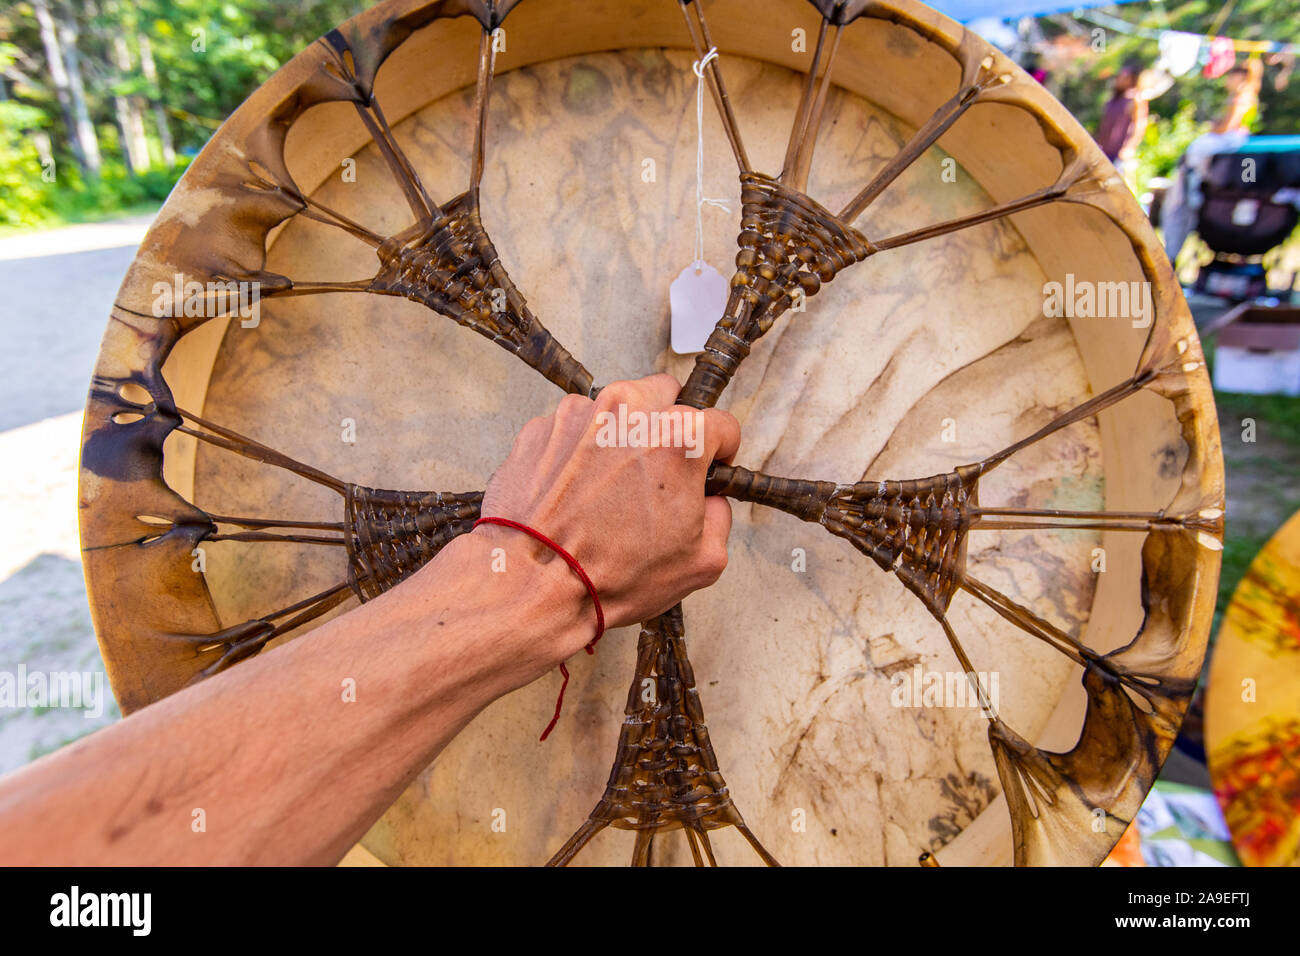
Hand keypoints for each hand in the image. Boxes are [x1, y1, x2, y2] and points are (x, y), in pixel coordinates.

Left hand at [477, 373, 739, 651]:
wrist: (531, 585)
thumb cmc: (611, 575)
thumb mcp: (701, 561)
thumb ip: (719, 516)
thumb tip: (709, 499)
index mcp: (677, 438)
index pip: (721, 425)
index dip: (721, 451)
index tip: (710, 465)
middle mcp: (628, 411)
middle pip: (666, 396)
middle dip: (669, 427)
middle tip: (658, 472)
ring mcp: (578, 414)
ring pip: (616, 409)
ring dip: (620, 436)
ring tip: (608, 488)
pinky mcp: (540, 428)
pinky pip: (573, 429)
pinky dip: (579, 451)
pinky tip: (575, 491)